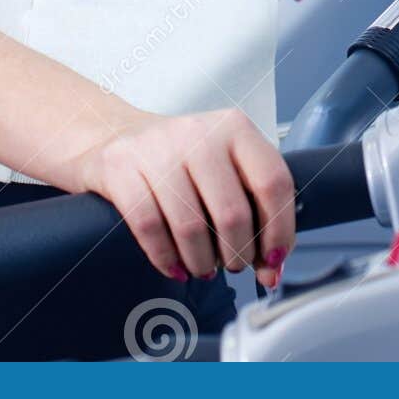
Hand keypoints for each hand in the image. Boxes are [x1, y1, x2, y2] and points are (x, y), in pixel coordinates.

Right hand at [70, 107, 295, 289]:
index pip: (273, 181)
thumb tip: (272, 270)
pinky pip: (150, 229)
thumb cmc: (183, 159)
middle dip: (238, 255)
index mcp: (235, 128)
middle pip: (233, 214)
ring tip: (204, 267)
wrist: (118, 133)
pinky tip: (175, 266)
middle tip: (233, 264)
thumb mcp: (226, 169)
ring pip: (191, 227)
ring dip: (202, 262)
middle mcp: (199, 133)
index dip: (280, 229)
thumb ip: (255, 212)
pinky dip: (167, 258)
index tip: (274, 258)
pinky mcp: (121, 168)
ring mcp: (158, 149)